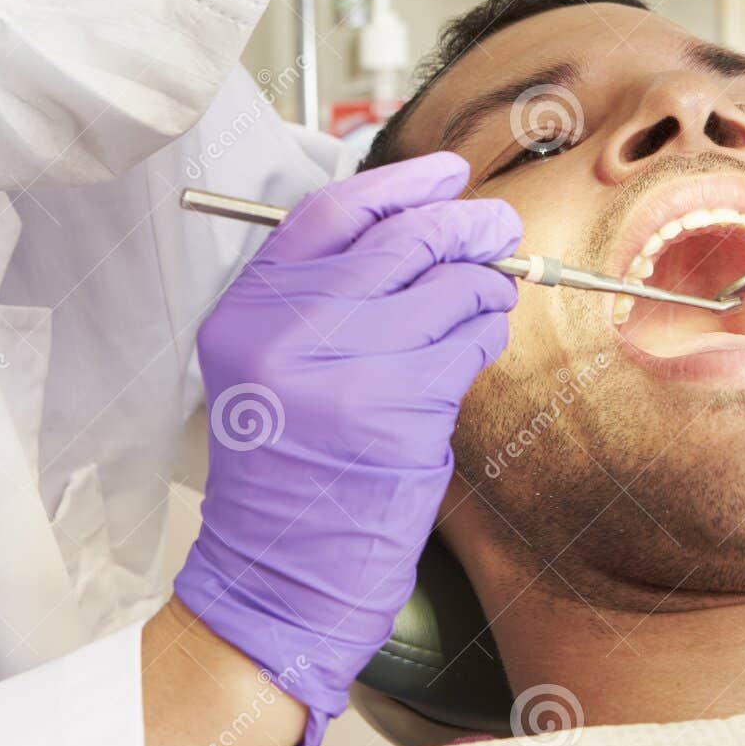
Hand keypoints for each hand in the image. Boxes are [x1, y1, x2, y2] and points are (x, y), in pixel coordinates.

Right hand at [173, 152, 520, 745]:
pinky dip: (484, 338)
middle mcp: (287, 336)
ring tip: (489, 297)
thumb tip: (415, 225)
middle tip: (498, 227)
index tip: (446, 172)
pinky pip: (465, 351)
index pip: (330, 213)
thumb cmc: (280, 473)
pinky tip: (478, 346)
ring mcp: (344, 376)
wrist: (274, 573)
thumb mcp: (266, 366)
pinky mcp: (396, 418)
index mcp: (247, 314)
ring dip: (486, 287)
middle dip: (467, 224)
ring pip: (447, 292)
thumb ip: (320, 296)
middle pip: (400, 240)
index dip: (400, 182)